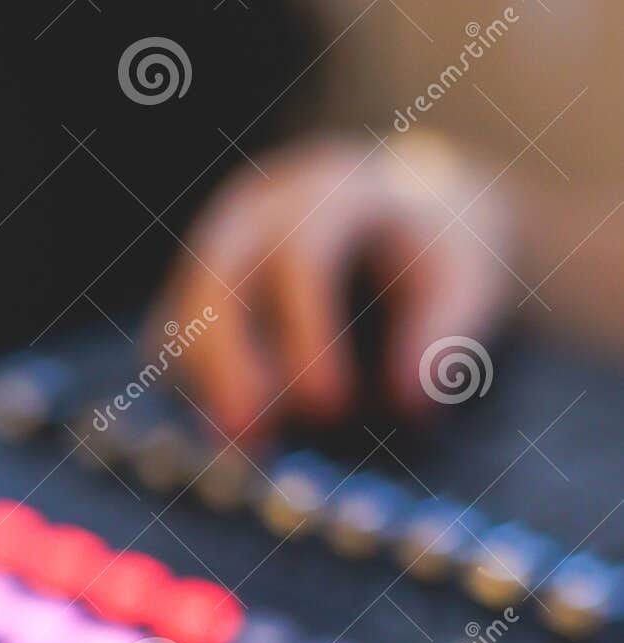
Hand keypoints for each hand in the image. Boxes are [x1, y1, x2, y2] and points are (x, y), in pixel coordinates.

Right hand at [160, 135, 515, 441]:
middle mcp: (260, 210)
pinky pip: (176, 338)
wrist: (400, 212)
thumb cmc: (433, 254)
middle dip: (226, 362)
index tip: (330, 408)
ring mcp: (218, 248)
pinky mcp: (198, 288)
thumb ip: (444, 334)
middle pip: (218, 276)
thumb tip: (409, 400)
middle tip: (246, 439)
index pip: (301, 254)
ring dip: (204, 385)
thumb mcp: (464, 280)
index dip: (307, 332)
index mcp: (331, 192)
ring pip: (186, 310)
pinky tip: (226, 436)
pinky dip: (195, 389)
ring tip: (241, 450)